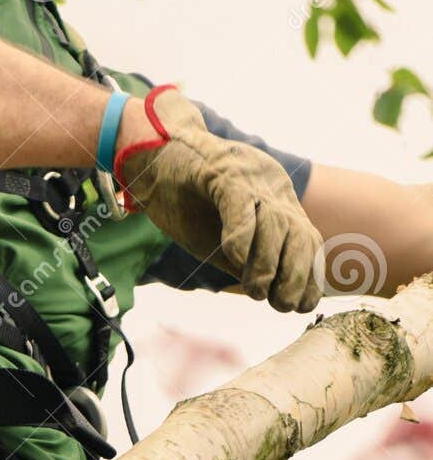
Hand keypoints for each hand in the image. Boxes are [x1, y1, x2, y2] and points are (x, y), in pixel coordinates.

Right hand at [116, 88, 323, 312]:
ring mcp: (248, 175)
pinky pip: (239, 203)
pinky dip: (240, 236)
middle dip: (297, 275)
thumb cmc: (182, 200)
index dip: (309, 275)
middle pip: (301, 233)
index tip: (301, 305)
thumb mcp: (218, 237)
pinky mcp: (220, 168)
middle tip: (282, 305)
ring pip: (275, 222)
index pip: (308, 240)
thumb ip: (242, 258)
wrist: (151, 153)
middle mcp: (271, 186)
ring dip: (268, 264)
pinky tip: (234, 259)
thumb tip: (264, 292)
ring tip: (255, 291)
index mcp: (276, 201)